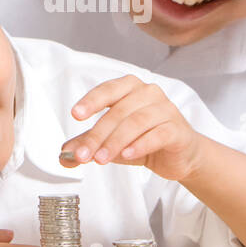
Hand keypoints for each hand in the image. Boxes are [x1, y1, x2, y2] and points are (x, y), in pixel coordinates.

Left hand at [59, 75, 203, 181]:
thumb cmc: (145, 139)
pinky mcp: (177, 129)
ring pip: (136, 122)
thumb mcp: (111, 141)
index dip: (91, 101)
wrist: (180, 155)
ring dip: (115, 142)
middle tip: (83, 154)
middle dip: (98, 134)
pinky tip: (127, 154)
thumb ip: (88, 144)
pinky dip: (140, 145)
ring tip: (101, 158)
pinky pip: (157, 134)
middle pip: (119, 111)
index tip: (76, 114)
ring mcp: (165, 110)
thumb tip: (65, 154)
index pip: (108, 90)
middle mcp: (149, 93)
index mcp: (131, 88)